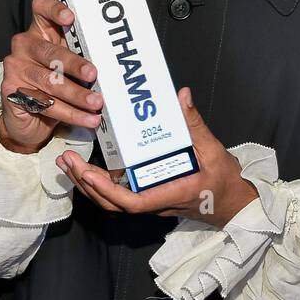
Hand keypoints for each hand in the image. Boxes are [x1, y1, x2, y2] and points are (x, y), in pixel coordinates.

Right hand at [0, 0, 104, 152]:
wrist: (31, 120)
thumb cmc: (57, 85)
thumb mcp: (70, 67)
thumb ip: (83, 57)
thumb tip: (113, 63)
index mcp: (41, 30)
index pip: (41, 8)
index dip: (54, 9)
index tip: (70, 18)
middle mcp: (24, 44)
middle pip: (50, 51)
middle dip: (74, 64)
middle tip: (93, 74)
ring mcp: (16, 67)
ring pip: (49, 81)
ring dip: (77, 94)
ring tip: (96, 103)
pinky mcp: (11, 91)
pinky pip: (45, 103)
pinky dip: (70, 113)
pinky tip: (86, 118)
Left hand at [55, 87, 258, 229]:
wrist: (232, 204)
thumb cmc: (224, 180)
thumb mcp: (213, 150)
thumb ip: (195, 124)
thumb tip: (181, 96)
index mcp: (170, 193)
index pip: (132, 202)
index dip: (107, 190)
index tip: (88, 172)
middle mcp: (156, 203)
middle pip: (111, 204)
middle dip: (86, 183)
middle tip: (67, 160)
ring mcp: (150, 203)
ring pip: (111, 202)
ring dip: (88, 185)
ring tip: (69, 162)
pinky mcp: (149, 198)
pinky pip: (119, 196)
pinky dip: (100, 185)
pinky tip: (88, 168)